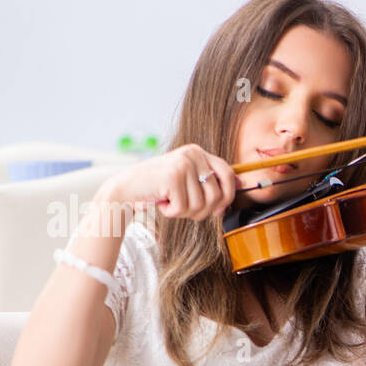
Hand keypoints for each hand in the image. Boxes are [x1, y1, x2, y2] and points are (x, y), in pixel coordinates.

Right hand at [97, 144, 240, 221]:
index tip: (218, 209)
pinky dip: (172, 213)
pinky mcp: (172, 176)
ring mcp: (183, 163)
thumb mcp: (188, 181)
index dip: (227, 196)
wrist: (125, 189)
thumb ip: (210, 181)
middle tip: (185, 208)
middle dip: (203, 211)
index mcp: (199, 153)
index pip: (228, 174)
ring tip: (170, 203)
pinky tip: (161, 202)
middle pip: (217, 195)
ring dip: (185, 213)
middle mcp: (193, 154)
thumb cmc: (159, 188)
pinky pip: (183, 208)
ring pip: (201, 205)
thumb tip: (240, 184)